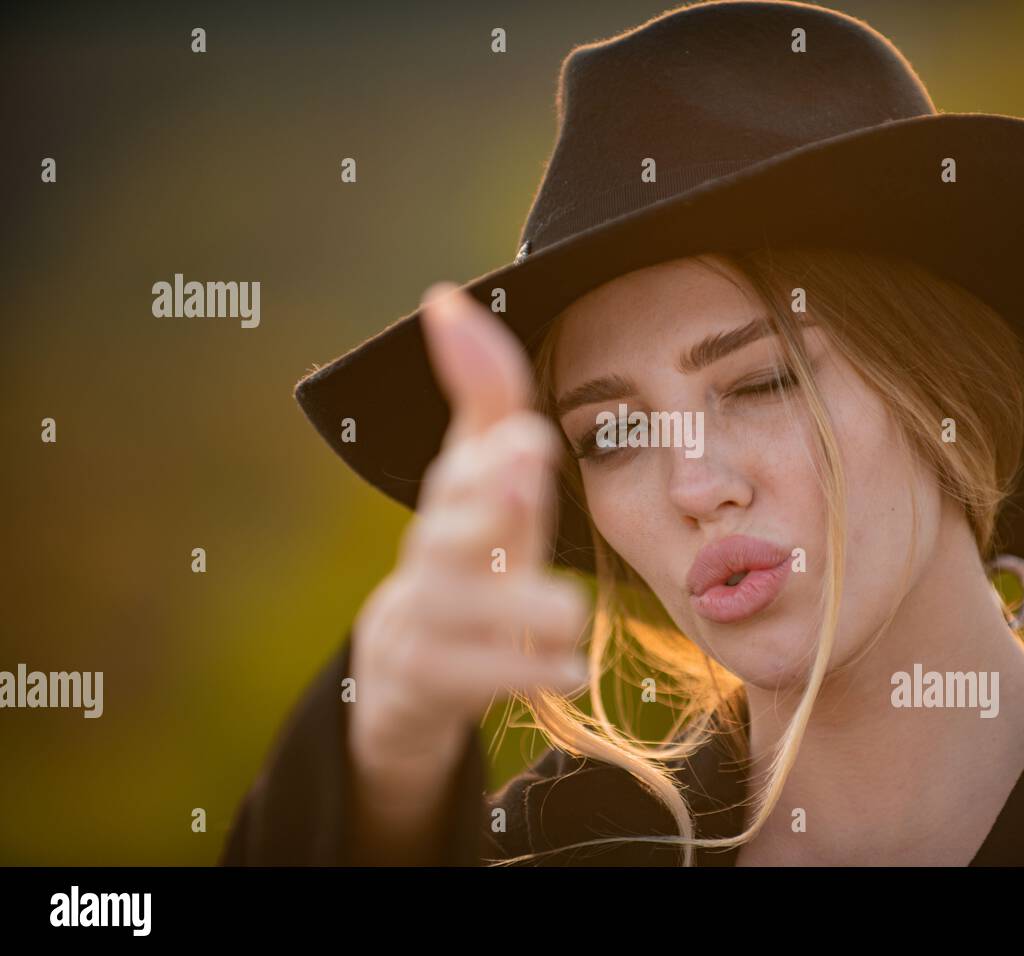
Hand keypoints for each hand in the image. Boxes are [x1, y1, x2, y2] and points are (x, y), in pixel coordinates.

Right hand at [347, 282, 589, 798]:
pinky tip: (569, 671)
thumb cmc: (474, 545)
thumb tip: (446, 298)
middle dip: (482, 513)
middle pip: (442, 537)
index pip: (461, 475)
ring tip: (573, 611)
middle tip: (522, 490)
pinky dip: (520, 673)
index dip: (490, 459)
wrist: (415, 656)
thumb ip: (483, 393)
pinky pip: (470, 680)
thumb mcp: (484, 473)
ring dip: (516, 608)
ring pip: (457, 614)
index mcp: (453, 500)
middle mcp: (433, 556)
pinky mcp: (431, 679)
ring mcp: (426, 619)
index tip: (527, 441)